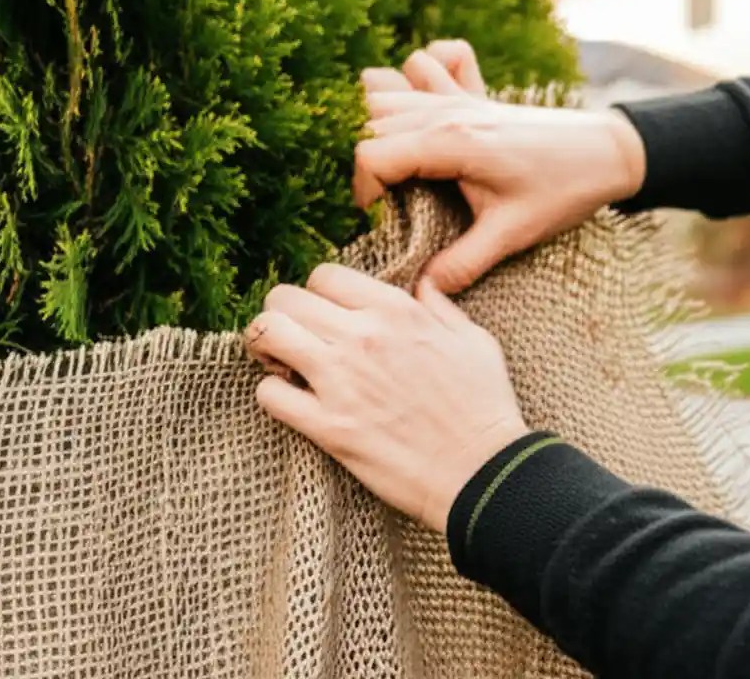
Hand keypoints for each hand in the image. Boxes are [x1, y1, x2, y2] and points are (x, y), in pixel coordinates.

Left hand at [248, 264, 528, 534]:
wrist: (483, 473)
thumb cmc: (484, 407)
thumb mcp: (474, 341)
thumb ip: (441, 307)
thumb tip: (423, 285)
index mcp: (395, 310)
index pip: (323, 275)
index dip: (318, 295)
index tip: (325, 317)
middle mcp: (361, 336)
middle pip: (284, 299)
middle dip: (282, 316)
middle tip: (294, 340)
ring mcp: (340, 381)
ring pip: (265, 333)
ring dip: (265, 347)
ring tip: (282, 364)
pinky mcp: (328, 427)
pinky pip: (269, 394)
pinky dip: (272, 395)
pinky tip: (292, 403)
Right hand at [355, 40, 647, 293]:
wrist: (608, 152)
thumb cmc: (563, 189)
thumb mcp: (513, 233)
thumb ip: (464, 263)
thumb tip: (422, 289)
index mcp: (450, 142)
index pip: (369, 153)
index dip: (362, 189)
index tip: (379, 216)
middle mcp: (446, 111)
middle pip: (367, 120)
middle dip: (362, 160)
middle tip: (384, 197)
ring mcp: (456, 96)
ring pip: (384, 90)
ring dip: (376, 122)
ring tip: (394, 164)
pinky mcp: (470, 93)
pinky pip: (425, 63)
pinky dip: (414, 77)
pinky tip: (421, 110)